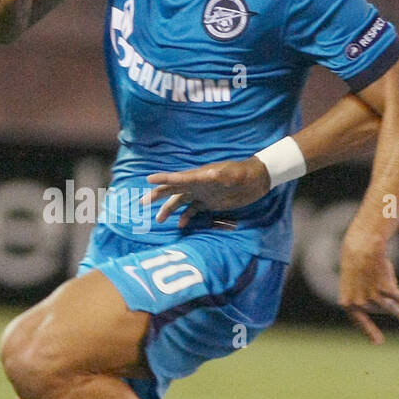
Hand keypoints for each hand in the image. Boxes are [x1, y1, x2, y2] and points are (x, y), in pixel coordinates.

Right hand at [144, 157, 271, 225]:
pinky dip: (186, 216)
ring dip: (169, 209)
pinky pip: (194, 210)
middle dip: (157, 196)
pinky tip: (181, 225)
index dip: (162, 179)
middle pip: (172, 190)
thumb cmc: (244, 174)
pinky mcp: (210, 202)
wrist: (256, 180)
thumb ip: (220, 176)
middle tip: (142, 203)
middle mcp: (197, 185)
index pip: (176, 178)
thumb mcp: (232, 175)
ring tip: (159, 220)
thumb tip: (208, 174)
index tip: (148, 179)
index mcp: (198, 177)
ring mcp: (202, 194)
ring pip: (180, 201)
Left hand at [338, 227, 398, 343]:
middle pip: (378, 309)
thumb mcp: (358, 283)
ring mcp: (371, 297)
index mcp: (347, 303)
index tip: (378, 342)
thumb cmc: (359, 264)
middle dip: (389, 308)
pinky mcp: (385, 289)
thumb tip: (390, 311)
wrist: (362, 247)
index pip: (359, 321)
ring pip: (391, 308)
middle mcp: (359, 303)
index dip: (369, 331)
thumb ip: (368, 298)